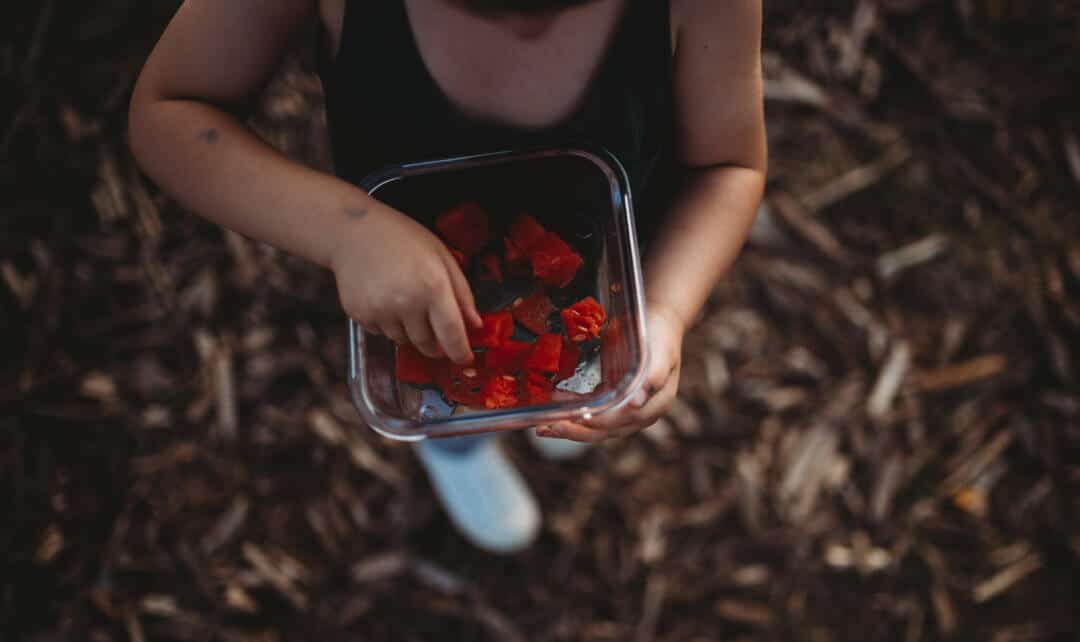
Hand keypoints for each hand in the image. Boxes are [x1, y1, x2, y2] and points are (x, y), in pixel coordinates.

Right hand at [330, 204, 481, 364]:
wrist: (353, 232)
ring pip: (403, 341)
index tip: (465, 360)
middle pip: (427, 344)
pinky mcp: (360, 316)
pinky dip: (388, 325)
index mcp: (432, 287)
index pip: (452, 333)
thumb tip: (475, 325)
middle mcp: (406, 303)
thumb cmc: (403, 239)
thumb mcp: (442, 256)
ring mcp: (381, 311)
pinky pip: (381, 333)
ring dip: (411, 333)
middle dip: (436, 347)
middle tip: (438, 339)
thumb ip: (462, 293)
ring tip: (406, 304)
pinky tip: (385, 300)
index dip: (460, 352)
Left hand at [537, 304, 685, 441]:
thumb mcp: (660, 352)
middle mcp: (640, 414)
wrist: (658, 321)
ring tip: (541, 426)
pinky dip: (573, 413)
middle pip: (604, 430)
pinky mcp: (614, 402)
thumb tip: (637, 403)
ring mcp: (626, 410)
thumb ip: (652, 377)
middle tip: (546, 427)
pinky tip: (555, 407)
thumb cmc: (659, 334)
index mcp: (654, 406)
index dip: (597, 421)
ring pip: (594, 426)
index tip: (575, 416)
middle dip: (574, 430)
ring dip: (568, 426)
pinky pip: (591, 413)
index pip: (621, 421)